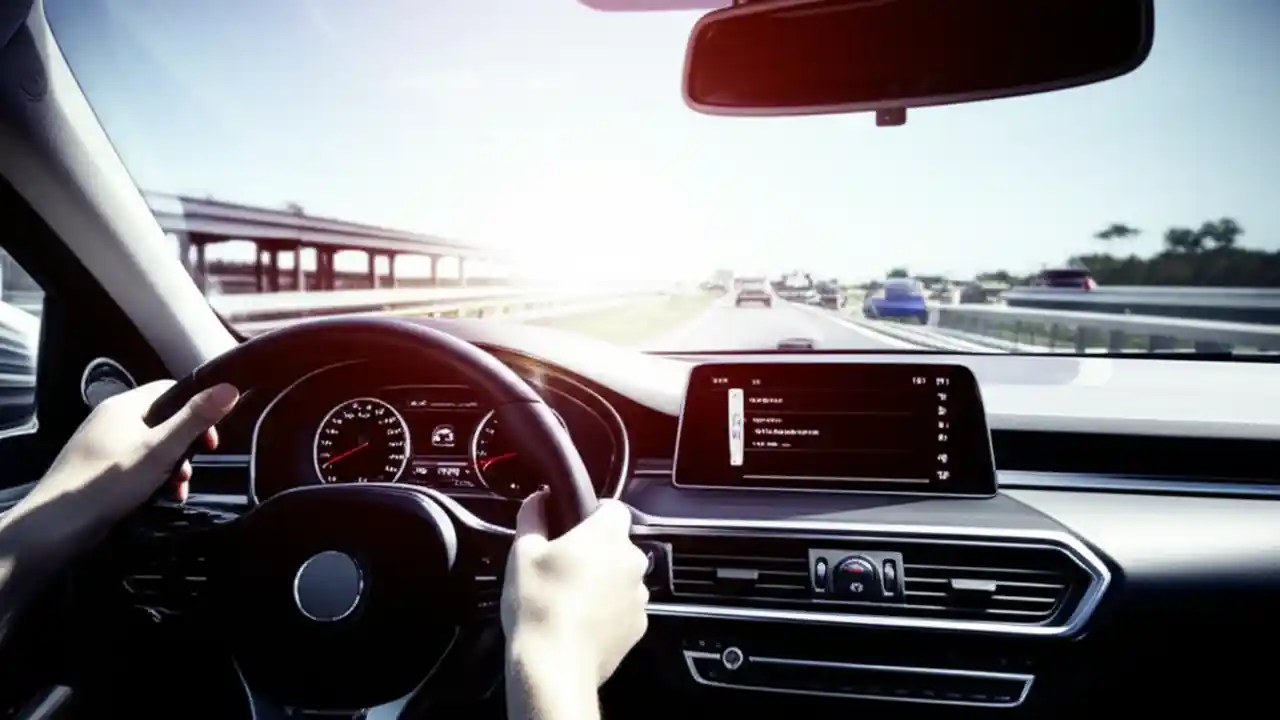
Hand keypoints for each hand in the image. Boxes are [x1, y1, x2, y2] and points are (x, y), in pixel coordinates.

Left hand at [19, 380, 239, 542]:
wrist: (57, 524)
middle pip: (162, 421)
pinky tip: (159, 497)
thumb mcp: (161, 449)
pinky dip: (152, 476)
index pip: (170, 391)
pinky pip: (134, 463)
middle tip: (192, 472)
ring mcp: (100, 443)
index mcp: (124, 405)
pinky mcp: (96, 467)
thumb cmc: (112, 480)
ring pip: (150, 446)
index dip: (197, 410)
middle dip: (185, 447)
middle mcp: (110, 418)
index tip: (211, 442)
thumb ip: (195, 419)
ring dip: (171, 466)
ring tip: (177, 490)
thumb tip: (230, 387)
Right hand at [502, 492, 647, 687]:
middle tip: (562, 566)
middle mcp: (632, 560)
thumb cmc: (538, 602)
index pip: (612, 507)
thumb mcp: (523, 552)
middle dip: (595, 552)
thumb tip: (538, 500)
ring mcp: (639, 596)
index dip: (591, 513)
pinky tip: (581, 622)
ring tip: (570, 599)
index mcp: (608, 534)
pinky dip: (608, 611)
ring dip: (603, 582)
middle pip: (617, 545)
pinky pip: (623, 608)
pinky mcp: (638, 627)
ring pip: (621, 578)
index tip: (570, 527)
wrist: (555, 665)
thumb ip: (533, 516)